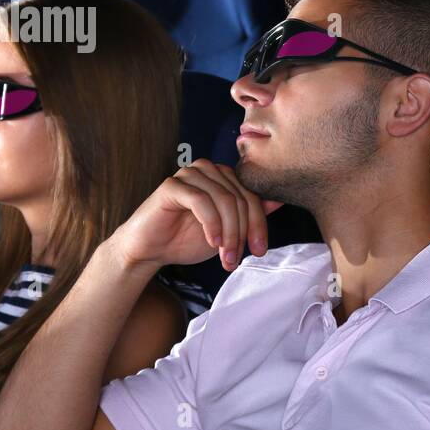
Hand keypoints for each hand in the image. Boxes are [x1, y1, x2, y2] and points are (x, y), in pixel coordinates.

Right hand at [110, 159, 284, 272]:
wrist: (150, 250)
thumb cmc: (187, 239)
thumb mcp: (227, 231)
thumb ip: (251, 214)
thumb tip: (279, 201)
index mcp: (224, 177)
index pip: (253, 196)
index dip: (259, 225)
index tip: (259, 251)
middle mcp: (209, 170)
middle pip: (241, 198)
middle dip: (243, 232)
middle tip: (236, 259)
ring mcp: (190, 174)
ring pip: (225, 199)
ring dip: (229, 233)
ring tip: (225, 257)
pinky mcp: (172, 185)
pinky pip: (201, 201)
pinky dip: (211, 224)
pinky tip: (211, 242)